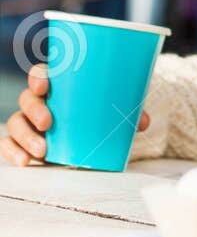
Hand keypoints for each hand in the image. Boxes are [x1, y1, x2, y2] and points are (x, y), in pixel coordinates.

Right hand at [2, 63, 150, 166]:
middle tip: (47, 124)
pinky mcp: (26, 142)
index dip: (38, 77)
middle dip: (33, 110)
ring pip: (15, 123)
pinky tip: (25, 162)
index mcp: (59, 85)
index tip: (45, 87)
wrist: (93, 137)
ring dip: (24, 136)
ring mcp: (29, 122)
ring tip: (42, 151)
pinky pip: (9, 145)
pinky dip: (13, 153)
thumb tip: (143, 122)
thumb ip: (131, 112)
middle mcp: (40, 101)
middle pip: (27, 99)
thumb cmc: (102, 114)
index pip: (41, 73)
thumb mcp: (117, 110)